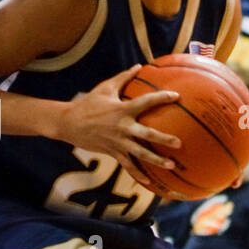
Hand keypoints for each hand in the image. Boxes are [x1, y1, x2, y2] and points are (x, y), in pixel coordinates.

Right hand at [60, 65, 180, 190]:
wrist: (69, 123)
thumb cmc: (88, 103)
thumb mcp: (105, 88)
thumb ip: (123, 77)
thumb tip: (139, 66)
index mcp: (122, 109)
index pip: (146, 102)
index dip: (161, 99)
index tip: (176, 97)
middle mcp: (122, 127)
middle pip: (147, 134)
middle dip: (164, 139)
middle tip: (179, 143)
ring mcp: (118, 142)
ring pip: (140, 153)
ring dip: (156, 160)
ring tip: (171, 164)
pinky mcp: (112, 152)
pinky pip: (127, 165)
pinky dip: (138, 174)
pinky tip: (149, 182)